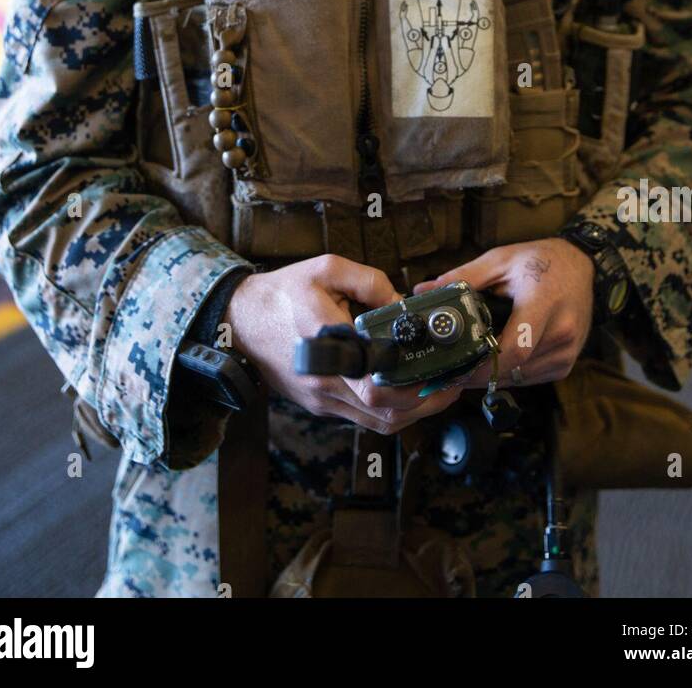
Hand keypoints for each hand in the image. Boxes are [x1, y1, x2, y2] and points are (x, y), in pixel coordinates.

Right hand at [226, 254, 463, 433]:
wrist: (237, 321)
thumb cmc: (281, 293)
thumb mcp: (326, 268)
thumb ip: (370, 281)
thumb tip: (402, 303)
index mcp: (327, 346)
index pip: (376, 383)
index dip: (416, 383)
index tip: (445, 370)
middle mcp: (324, 381)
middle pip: (385, 412)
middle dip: (427, 403)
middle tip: (454, 383)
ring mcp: (321, 398)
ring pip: (377, 423)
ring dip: (413, 412)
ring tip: (439, 389)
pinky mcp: (319, 404)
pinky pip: (362, 418)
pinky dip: (390, 410)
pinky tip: (408, 390)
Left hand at [413, 239, 594, 388]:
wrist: (580, 265)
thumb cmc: (540, 261)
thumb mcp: (500, 260)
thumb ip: (463, 276)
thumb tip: (424, 289)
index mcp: (544, 303)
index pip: (515, 349)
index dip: (483, 365)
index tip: (456, 368)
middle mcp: (561, 331)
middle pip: (515, 368)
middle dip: (481, 374)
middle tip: (452, 372)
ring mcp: (568, 351)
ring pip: (522, 378)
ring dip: (495, 377)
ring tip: (469, 367)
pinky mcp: (568, 362)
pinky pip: (533, 378)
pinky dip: (512, 374)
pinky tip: (496, 363)